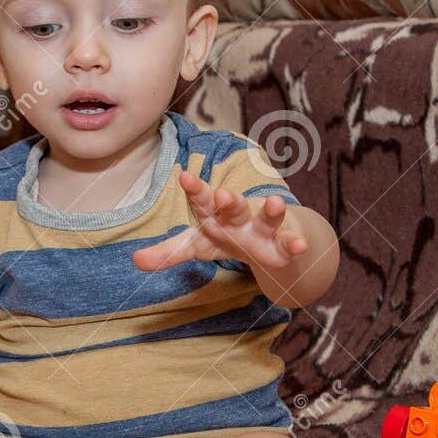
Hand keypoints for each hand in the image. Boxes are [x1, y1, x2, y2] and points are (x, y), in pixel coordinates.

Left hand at [133, 170, 307, 272]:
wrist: (267, 242)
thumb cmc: (226, 237)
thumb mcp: (197, 245)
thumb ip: (168, 252)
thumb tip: (135, 260)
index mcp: (214, 217)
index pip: (202, 202)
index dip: (195, 191)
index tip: (184, 177)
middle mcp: (239, 218)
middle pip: (234, 207)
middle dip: (229, 201)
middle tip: (224, 194)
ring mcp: (263, 228)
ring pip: (267, 218)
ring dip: (272, 211)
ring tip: (275, 202)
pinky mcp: (283, 244)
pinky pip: (289, 244)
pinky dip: (296, 243)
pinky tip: (302, 244)